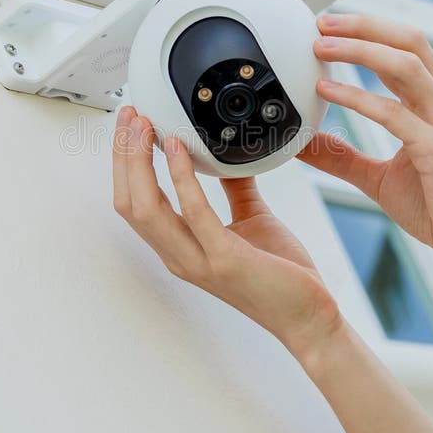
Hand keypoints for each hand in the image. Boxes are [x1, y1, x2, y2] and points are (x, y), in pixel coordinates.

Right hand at [112, 106, 341, 357]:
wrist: (309, 316)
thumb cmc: (281, 275)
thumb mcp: (252, 218)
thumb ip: (234, 189)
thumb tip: (228, 156)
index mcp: (182, 247)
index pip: (134, 203)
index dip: (124, 164)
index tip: (129, 127)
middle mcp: (180, 256)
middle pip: (131, 202)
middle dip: (123, 156)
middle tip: (129, 116)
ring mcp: (199, 260)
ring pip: (147, 208)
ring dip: (140, 162)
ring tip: (145, 126)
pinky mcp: (225, 259)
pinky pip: (194, 212)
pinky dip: (182, 177)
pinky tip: (182, 149)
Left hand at [299, 14, 432, 275]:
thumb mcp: (378, 178)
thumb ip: (343, 158)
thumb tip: (305, 143)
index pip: (405, 49)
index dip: (370, 30)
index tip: (331, 25)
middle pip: (409, 41)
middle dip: (364, 25)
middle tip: (321, 22)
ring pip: (405, 64)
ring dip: (359, 48)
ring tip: (321, 45)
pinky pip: (394, 113)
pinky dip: (357, 97)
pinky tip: (325, 91)